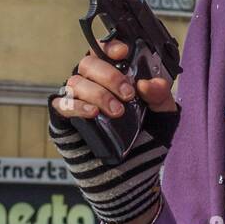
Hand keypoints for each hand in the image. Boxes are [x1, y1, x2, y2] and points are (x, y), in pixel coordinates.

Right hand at [50, 38, 178, 223]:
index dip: (110, 46)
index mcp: (114, 76)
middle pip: (88, 63)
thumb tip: (150, 83)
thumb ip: (161, 97)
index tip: (123, 53)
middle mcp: (92, 85)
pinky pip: (61, 105)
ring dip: (98, 93)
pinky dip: (76, 106)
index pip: (104, 51)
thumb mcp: (163, 117)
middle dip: (109, 75)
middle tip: (128, 93)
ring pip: (75, 82)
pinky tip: (93, 114)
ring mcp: (77, 102)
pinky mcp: (65, 121)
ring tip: (117, 112)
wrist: (132, 177)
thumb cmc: (146, 140)